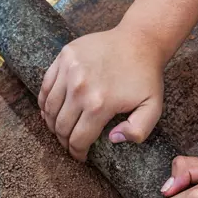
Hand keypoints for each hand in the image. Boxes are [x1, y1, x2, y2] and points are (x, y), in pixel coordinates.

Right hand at [38, 26, 165, 160]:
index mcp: (100, 104)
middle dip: (64, 141)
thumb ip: (138, 130)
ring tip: (60, 129)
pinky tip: (52, 110)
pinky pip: (46, 87)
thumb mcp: (153, 108)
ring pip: (49, 108)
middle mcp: (80, 88)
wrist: (139, 40)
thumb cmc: (145, 76)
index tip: (80, 156)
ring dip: (52, 123)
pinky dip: (45, 102)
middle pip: (61, 126)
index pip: (78, 139)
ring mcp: (69, 70)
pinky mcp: (64, 57)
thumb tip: (112, 139)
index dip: (77, 153)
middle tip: (70, 144)